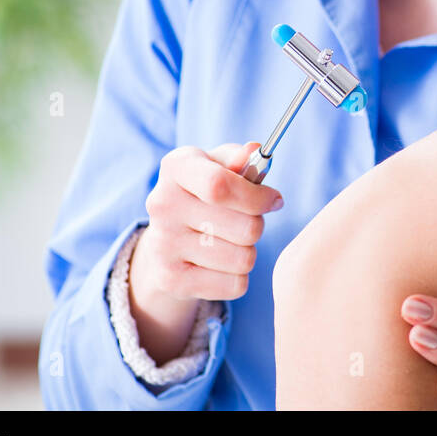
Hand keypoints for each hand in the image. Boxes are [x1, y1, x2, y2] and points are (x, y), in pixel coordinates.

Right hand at [129, 141, 284, 361]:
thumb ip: (241, 157)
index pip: (220, 186)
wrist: (167, 235)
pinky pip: (235, 285)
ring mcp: (163, 245)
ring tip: (232, 241)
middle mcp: (162, 205)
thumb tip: (254, 150)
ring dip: (249, 252)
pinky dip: (238, 277)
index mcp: (176, 167)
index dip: (257, 197)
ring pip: (244, 259)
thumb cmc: (206, 190)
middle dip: (258, 225)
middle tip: (247, 221)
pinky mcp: (171, 280)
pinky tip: (222, 264)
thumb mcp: (220, 165)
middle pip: (245, 228)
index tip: (274, 200)